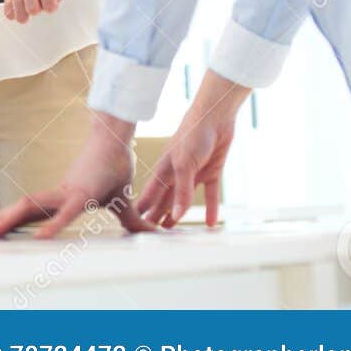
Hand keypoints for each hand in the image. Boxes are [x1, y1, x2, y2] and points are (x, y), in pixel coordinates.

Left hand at [0, 112, 153, 239]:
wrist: (117, 138)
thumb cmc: (115, 166)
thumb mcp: (121, 202)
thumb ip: (128, 220)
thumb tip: (148, 233)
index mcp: (61, 199)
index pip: (29, 214)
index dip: (10, 223)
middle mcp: (56, 196)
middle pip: (20, 212)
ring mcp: (66, 193)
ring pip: (29, 210)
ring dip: (6, 222)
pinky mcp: (82, 192)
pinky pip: (65, 213)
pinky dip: (53, 226)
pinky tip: (40, 240)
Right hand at [136, 70, 248, 227]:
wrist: (215, 117)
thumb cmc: (193, 134)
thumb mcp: (184, 165)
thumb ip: (181, 192)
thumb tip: (177, 216)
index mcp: (164, 170)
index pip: (151, 195)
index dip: (143, 209)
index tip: (135, 224)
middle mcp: (176, 173)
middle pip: (165, 200)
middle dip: (158, 215)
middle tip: (151, 234)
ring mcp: (194, 173)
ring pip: (184, 199)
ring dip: (179, 214)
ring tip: (173, 230)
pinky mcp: (211, 172)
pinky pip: (210, 194)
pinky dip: (210, 208)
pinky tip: (210, 222)